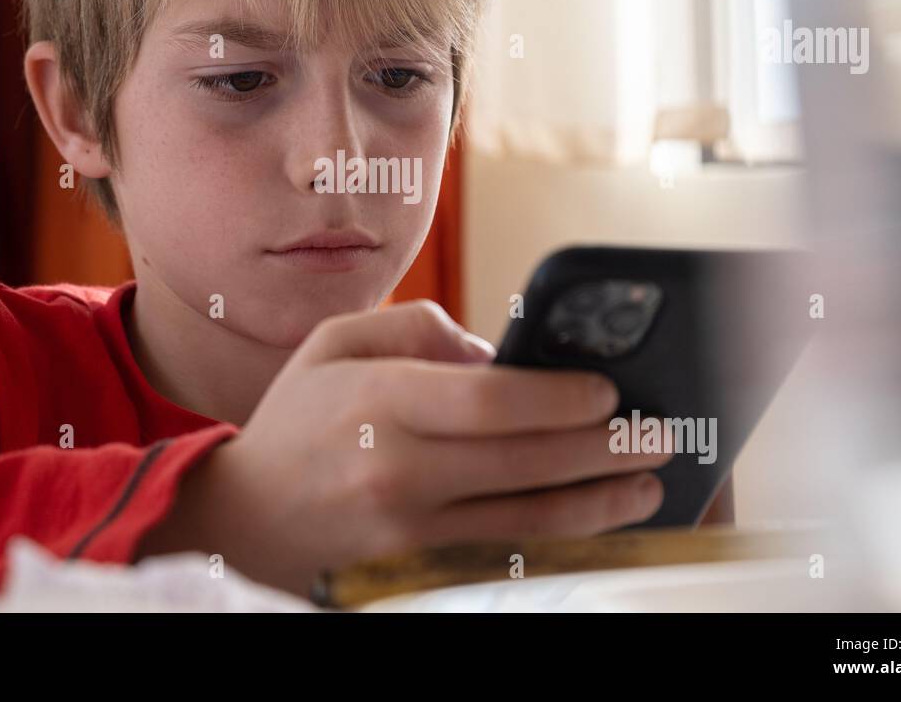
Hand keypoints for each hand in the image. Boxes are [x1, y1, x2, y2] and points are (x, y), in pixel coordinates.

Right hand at [139, 300, 669, 595]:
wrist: (246, 518)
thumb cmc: (298, 420)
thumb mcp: (337, 344)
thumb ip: (417, 329)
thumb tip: (497, 357)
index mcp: (378, 403)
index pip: (489, 401)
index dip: (559, 398)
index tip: (607, 392)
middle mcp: (396, 471)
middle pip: (524, 463)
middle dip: (603, 449)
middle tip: (654, 436)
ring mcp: (408, 532)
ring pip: (527, 520)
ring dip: (599, 502)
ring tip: (645, 482)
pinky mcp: (416, 571)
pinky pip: (504, 555)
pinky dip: (558, 540)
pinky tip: (594, 521)